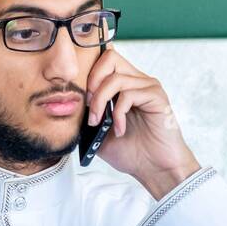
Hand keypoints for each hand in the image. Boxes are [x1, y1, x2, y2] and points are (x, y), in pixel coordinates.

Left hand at [85, 45, 200, 198]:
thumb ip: (86, 115)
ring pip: (116, 78)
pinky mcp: (157, 97)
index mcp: (123, 85)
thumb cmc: (131, 152)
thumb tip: (69, 104)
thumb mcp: (98, 133)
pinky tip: (120, 130)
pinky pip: (129, 94)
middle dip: (92, 80)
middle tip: (88, 105)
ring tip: (98, 123)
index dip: (87, 73)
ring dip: (100, 101)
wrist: (154, 169)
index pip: (103, 60)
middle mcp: (137, 81)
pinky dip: (118, 114)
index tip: (81, 99)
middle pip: (110, 57)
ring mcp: (148, 87)